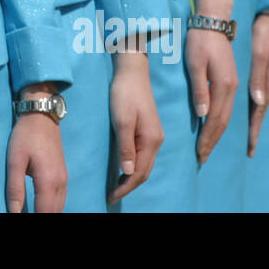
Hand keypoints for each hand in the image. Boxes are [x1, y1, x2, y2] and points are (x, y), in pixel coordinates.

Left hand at [5, 84, 66, 212]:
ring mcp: (64, 179)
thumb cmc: (26, 136)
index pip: (44, 212)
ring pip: (59, 207)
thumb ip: (15, 188)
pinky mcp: (63, 175)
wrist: (42, 116)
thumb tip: (14, 211)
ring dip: (48, 212)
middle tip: (27, 215)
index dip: (35, 219)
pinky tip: (42, 207)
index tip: (23, 218)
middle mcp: (60, 183)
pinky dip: (52, 207)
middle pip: (54, 212)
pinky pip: (61, 198)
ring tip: (34, 212)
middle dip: (42, 216)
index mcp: (48, 181)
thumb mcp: (15, 161)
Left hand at [107, 49, 161, 202]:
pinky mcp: (149, 130)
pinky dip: (135, 165)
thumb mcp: (122, 120)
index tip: (112, 197)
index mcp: (151, 140)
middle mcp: (157, 140)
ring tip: (117, 186)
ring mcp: (155, 135)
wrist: (132, 71)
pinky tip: (125, 168)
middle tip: (112, 196)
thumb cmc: (124, 93)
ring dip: (132, 177)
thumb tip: (128, 171)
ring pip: (145, 164)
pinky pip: (144, 154)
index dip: (126, 187)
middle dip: (129, 185)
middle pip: (145, 171)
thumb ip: (126, 146)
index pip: (139, 172)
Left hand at [187, 0, 236, 162]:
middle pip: (225, 121)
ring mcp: (235, 83)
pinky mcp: (233, 79)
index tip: (200, 154)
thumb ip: (200, 88)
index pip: (217, 119)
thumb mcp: (195, 63)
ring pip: (229, 115)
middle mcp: (234, 87)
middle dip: (213, 141)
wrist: (214, 20)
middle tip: (202, 158)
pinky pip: (229, 106)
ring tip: (208, 148)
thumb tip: (203, 114)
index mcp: (224, 85)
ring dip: (218, 133)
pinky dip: (222, 121)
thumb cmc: (200, 39)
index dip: (208, 138)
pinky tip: (215, 127)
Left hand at [247, 13, 268, 156]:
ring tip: (253, 139)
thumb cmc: (268, 30)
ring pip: (266, 107)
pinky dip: (261, 109)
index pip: (260, 111)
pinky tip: (257, 113)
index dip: (255, 130)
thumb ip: (260, 76)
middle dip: (257, 133)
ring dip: (259, 123)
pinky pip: (267, 97)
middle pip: (264, 113)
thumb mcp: (262, 51)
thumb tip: (259, 103)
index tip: (251, 149)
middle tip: (250, 152)